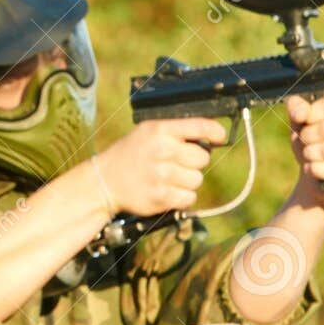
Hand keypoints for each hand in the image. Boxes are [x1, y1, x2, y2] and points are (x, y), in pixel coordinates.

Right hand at [91, 117, 228, 215]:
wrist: (104, 181)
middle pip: (202, 158)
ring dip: (187, 182)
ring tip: (167, 178)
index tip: (219, 137)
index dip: (214, 132)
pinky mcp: (160, 197)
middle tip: (176, 164)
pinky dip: (181, 197)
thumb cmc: (130, 154)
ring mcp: (161, 175)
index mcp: (159, 130)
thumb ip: (176, 132)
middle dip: (193, 162)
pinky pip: (189, 198)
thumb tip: (211, 137)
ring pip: (196, 180)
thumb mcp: (147, 133)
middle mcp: (162, 150)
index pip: (200, 126)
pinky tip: (166, 191)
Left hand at [286, 94, 323, 204]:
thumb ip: (297, 108)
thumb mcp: (300, 121)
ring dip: (310, 153)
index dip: (311, 114)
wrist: (317, 171)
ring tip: (308, 153)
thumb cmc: (312, 140)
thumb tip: (300, 112)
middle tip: (304, 140)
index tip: (303, 120)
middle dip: (307, 136)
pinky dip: (316, 169)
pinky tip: (313, 167)